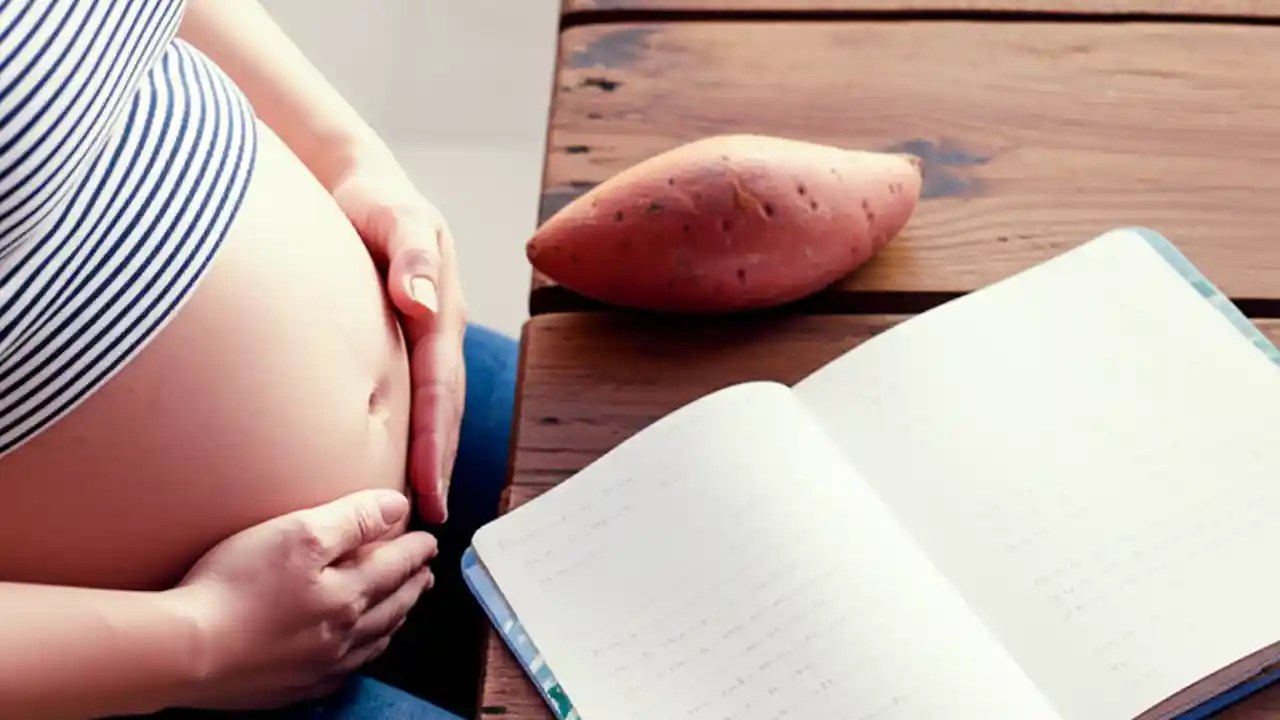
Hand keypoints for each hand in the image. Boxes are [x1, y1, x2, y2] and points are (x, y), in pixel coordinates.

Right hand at [170, 490, 437, 709]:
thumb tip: (398, 508)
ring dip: (394, 619)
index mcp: (349, 594)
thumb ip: (353, 519)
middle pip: (392, 606)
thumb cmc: (237, 585)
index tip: (430, 542)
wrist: (186, 651)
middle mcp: (343, 634)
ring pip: (373, 640)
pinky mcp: (291, 686)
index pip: (396, 566)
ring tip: (403, 607)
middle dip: (413, 586)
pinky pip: (344, 671)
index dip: (416, 550)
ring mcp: (318, 665)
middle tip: (425, 574)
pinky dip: (363, 653)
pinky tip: (358, 651)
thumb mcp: (298, 532)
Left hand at [333, 161, 466, 524]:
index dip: (436, 446)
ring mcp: (425, 337)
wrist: (362, 181)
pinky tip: (396, 455)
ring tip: (422, 504)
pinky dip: (412, 430)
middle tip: (431, 521)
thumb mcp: (395, 217)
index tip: (430, 494)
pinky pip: (413, 393)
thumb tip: (423, 305)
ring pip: (433, 407)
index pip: (439, 393)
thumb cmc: (375, 199)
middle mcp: (439, 333)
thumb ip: (411, 257)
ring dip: (432, 454)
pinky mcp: (404, 338)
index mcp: (440, 315)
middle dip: (441, 465)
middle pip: (445, 411)